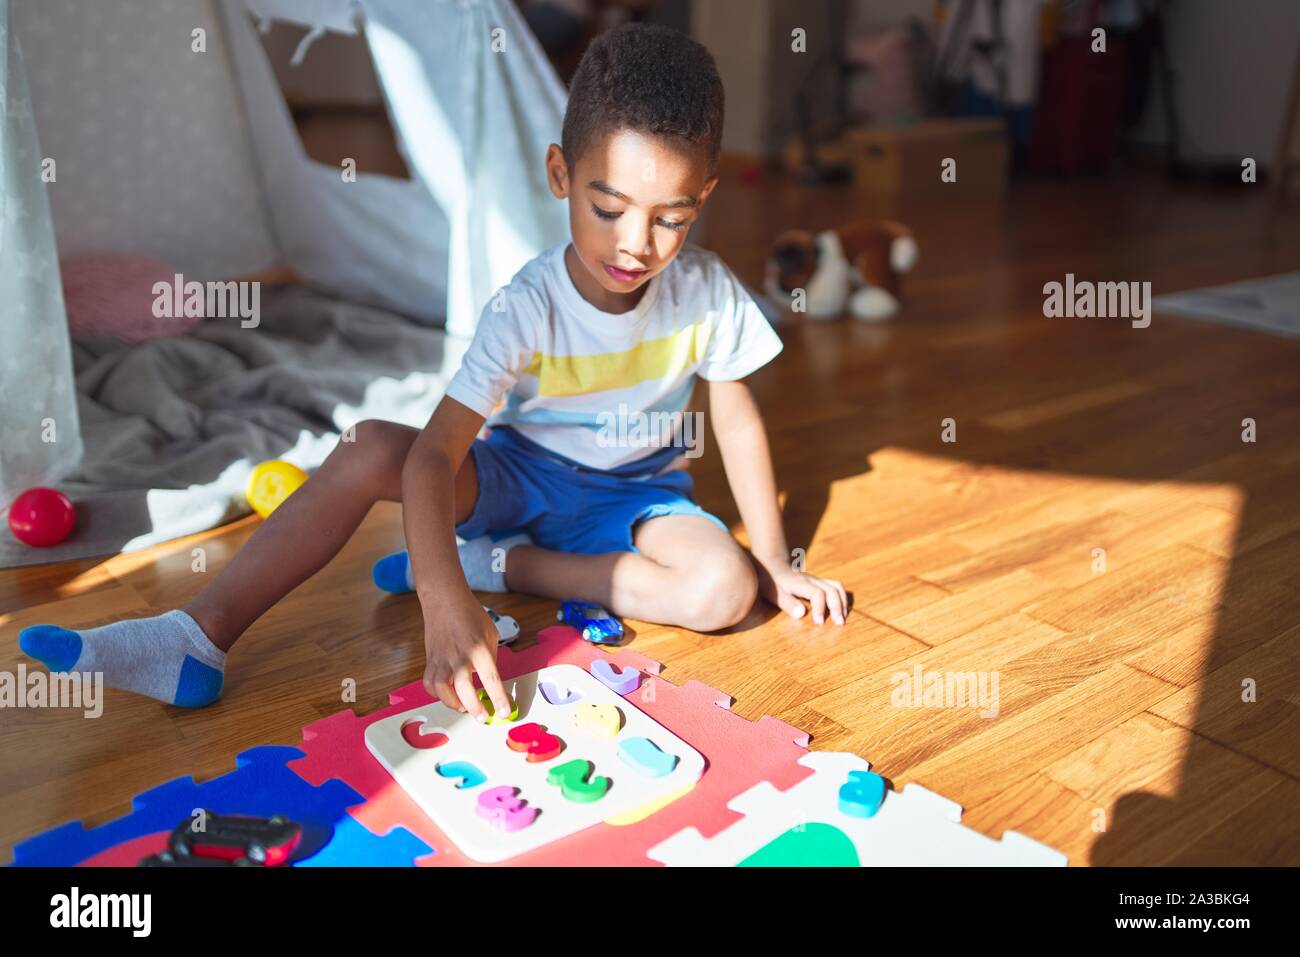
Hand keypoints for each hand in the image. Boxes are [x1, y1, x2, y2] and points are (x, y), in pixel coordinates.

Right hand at [421, 590, 512, 720]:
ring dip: (452, 703)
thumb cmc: (471, 615)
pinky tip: (446, 695)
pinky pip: (429, 682)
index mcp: (479, 648)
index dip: (498, 698)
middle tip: (482, 718)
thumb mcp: (490, 633)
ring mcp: (442, 658)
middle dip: (474, 708)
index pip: (491, 678)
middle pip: (464, 688)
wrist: (445, 600)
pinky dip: (436, 693)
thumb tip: (488, 680)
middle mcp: (460, 655)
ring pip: (442, 688)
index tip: (504, 713)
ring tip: (463, 708)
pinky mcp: (430, 659)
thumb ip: (490, 657)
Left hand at [755, 555, 847, 624]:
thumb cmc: (771, 582)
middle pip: (832, 590)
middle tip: (839, 623)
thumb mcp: (774, 594)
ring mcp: (817, 580)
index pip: (818, 593)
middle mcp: (812, 580)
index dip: (820, 608)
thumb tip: (802, 613)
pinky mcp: (819, 583)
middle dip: (837, 607)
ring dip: (842, 602)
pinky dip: (841, 598)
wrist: (772, 566)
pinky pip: (835, 587)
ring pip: (836, 586)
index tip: (818, 622)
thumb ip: (787, 604)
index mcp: (800, 584)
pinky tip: (840, 610)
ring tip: (842, 617)